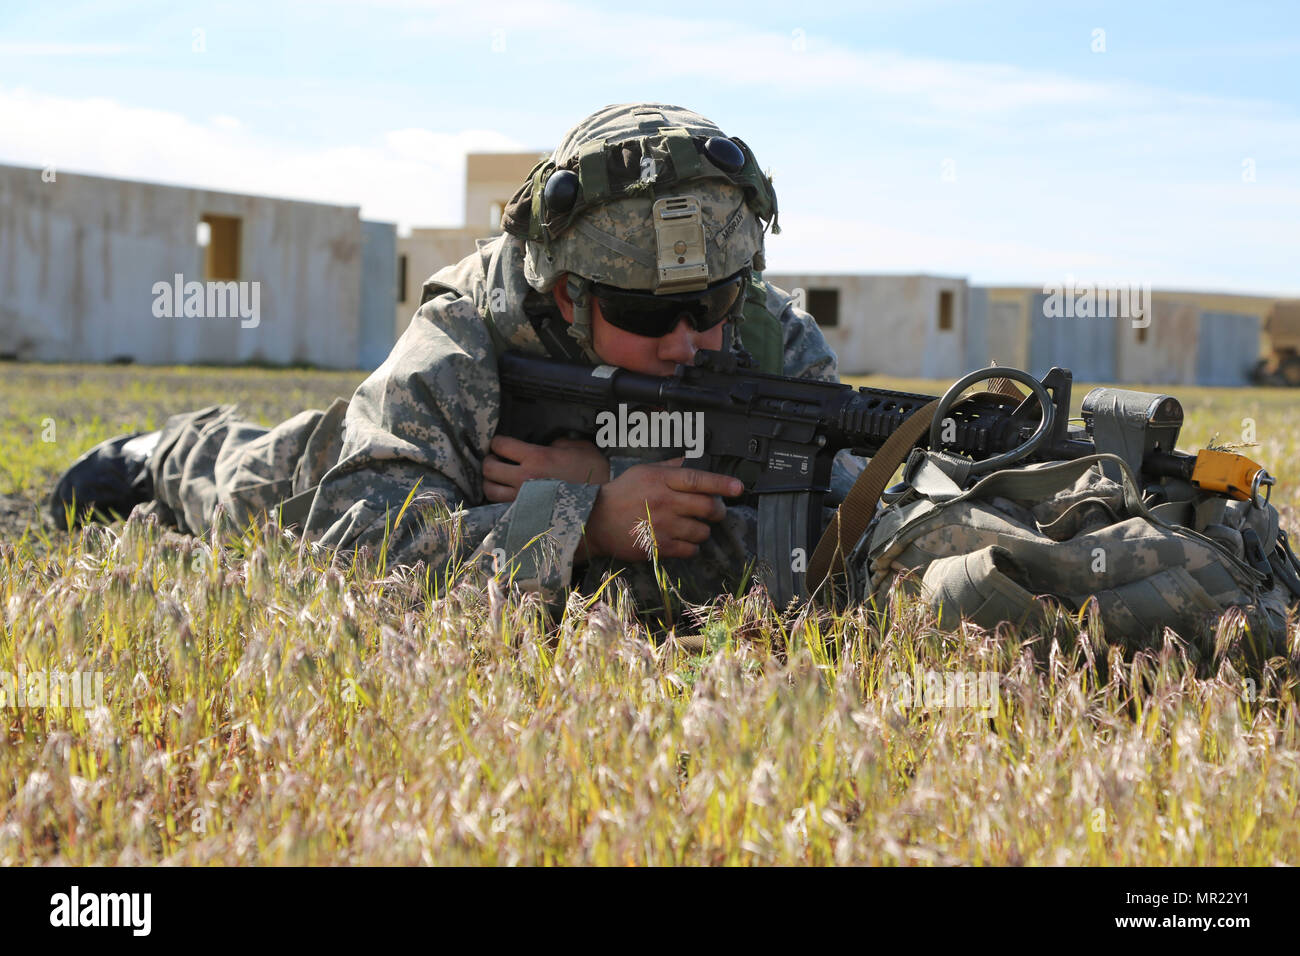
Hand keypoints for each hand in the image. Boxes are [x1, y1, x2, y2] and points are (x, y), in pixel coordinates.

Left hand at [483, 434, 611, 502]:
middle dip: (489, 461)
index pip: (501, 445)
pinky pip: (500, 509)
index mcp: (537, 457)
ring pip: (490, 491)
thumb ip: (559, 443)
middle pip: (489, 468)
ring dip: (490, 483)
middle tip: (495, 461)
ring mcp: (523, 500)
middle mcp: (525, 478)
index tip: (500, 444)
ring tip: (497, 480)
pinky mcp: (525, 516)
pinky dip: (499, 501)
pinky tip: (506, 497)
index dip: (498, 442)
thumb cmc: (595, 476)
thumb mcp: (580, 448)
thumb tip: (549, 446)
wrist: (603, 508)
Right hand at [578, 459, 742, 562]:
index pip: (698, 479)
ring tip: (693, 527)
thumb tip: (689, 460)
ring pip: (702, 531)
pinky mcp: (658, 546)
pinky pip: (690, 550)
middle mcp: (664, 502)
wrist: (596, 521)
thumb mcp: (642, 471)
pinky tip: (683, 541)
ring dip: (703, 530)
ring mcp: (662, 526)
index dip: (721, 483)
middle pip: (707, 507)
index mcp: (661, 480)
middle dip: (718, 510)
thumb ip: (669, 466)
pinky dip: (692, 547)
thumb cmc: (620, 494)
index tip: (738, 487)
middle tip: (715, 511)